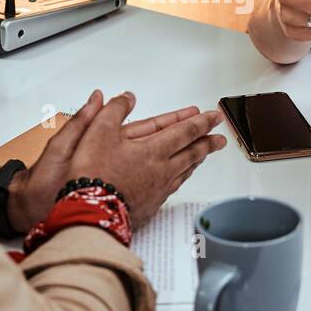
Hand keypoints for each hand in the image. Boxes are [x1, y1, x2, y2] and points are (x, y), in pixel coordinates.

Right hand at [64, 90, 225, 226]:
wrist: (91, 213)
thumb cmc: (93, 174)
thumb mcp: (97, 131)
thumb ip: (113, 110)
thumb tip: (126, 97)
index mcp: (153, 149)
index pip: (186, 131)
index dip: (202, 122)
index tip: (215, 117)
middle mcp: (162, 169)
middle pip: (192, 152)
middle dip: (208, 142)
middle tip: (220, 137)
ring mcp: (159, 189)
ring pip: (185, 170)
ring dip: (197, 159)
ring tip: (204, 153)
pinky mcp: (152, 204)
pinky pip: (175, 185)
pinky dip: (183, 176)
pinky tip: (181, 177)